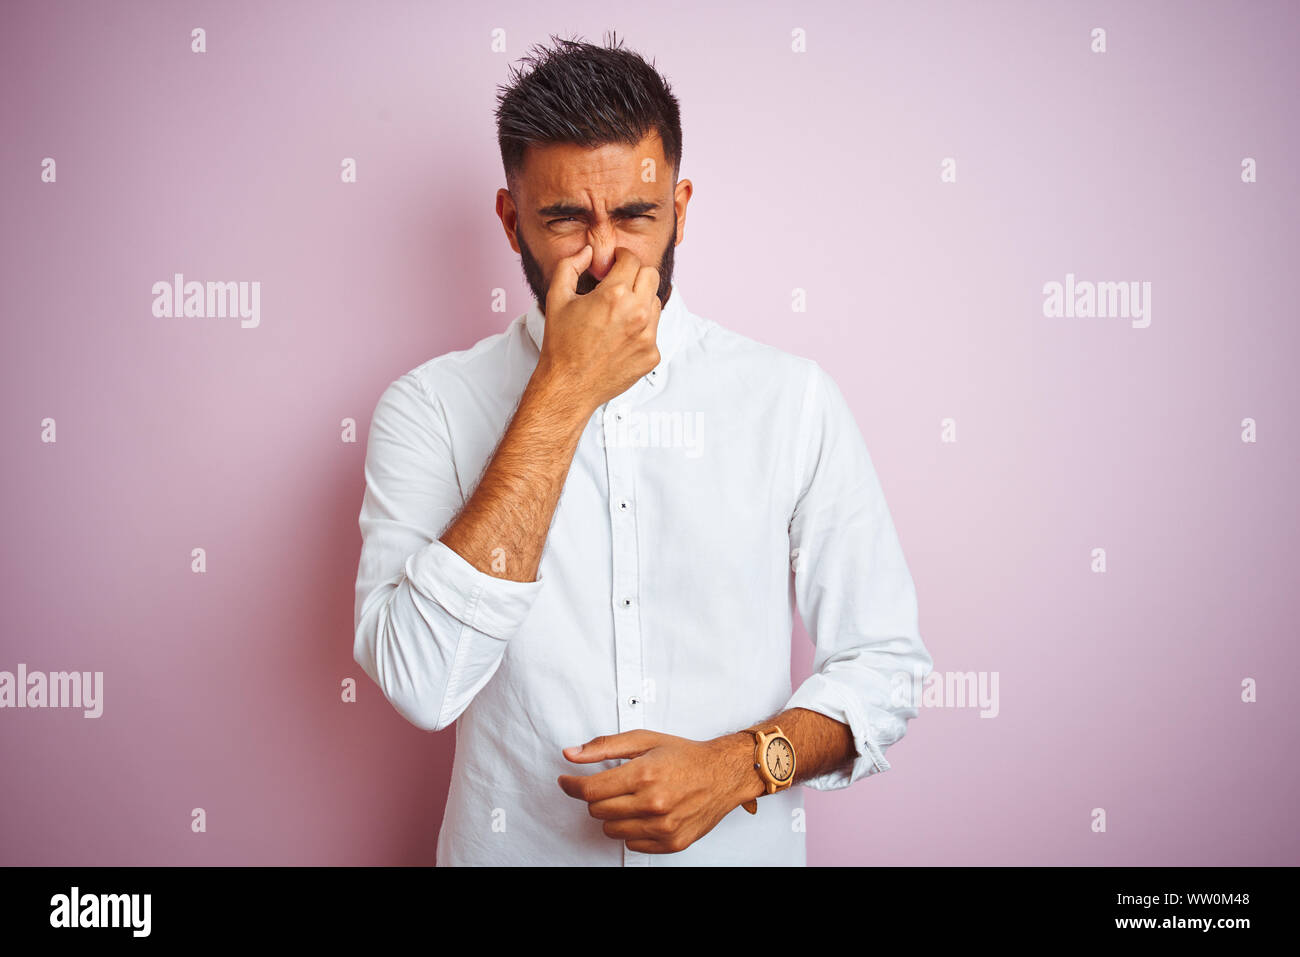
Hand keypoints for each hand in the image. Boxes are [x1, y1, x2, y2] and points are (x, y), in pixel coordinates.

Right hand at [533, 245, 661, 412]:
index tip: (616, 263)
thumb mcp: (557, 297)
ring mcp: (648, 336)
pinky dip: (640, 329)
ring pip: (655, 302)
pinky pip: (653, 331)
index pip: (632, 259)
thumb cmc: (561, 343)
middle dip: (636, 274)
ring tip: (618, 313)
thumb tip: (588, 251)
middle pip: (651, 275)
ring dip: (640, 301)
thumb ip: (570, 265)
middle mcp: (637, 313)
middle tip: (620, 283)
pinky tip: (620, 337)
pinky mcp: (653, 355)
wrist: (568, 385)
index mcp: (614, 295)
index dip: (621, 257)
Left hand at [557, 730, 757, 853]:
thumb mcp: (644, 740)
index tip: (566, 782)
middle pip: (597, 810)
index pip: (590, 790)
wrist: (724, 774)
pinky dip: (632, 829)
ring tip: (633, 798)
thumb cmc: (685, 756)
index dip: (572, 786)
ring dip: (614, 814)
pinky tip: (646, 813)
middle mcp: (653, 803)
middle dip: (598, 796)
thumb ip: (604, 746)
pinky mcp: (671, 843)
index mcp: (644, 774)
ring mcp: (663, 827)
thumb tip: (571, 754)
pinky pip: (631, 844)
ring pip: (611, 830)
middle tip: (614, 785)